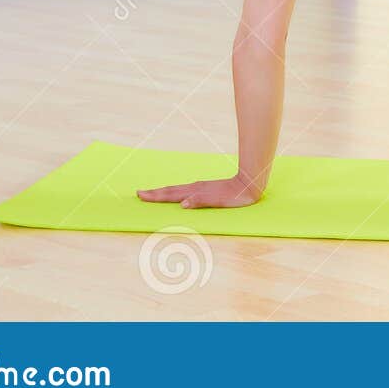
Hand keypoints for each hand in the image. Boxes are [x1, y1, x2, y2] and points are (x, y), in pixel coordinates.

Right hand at [136, 172, 261, 209]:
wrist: (249, 183)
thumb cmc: (235, 195)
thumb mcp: (218, 200)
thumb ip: (200, 201)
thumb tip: (182, 204)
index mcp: (194, 192)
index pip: (170, 194)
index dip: (155, 196)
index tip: (140, 194)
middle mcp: (195, 188)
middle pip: (171, 191)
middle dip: (155, 193)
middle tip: (139, 193)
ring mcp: (200, 187)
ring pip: (177, 190)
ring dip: (163, 192)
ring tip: (152, 193)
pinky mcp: (206, 188)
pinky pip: (186, 190)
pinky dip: (176, 192)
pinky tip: (177, 195)